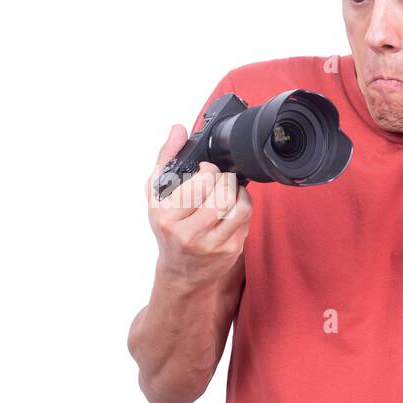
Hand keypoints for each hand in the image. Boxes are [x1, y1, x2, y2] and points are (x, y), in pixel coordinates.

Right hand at [144, 124, 252, 287]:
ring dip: (237, 192)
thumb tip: (177, 130)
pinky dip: (242, 206)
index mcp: (166, 215)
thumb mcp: (157, 196)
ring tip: (227, 192)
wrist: (181, 273)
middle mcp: (187, 232)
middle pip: (222, 192)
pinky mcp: (230, 250)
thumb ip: (165, 159)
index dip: (209, 171)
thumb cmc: (168, 229)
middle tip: (219, 180)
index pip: (200, 182)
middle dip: (224, 179)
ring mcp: (210, 244)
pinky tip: (231, 208)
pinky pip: (246, 218)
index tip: (205, 172)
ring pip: (239, 204)